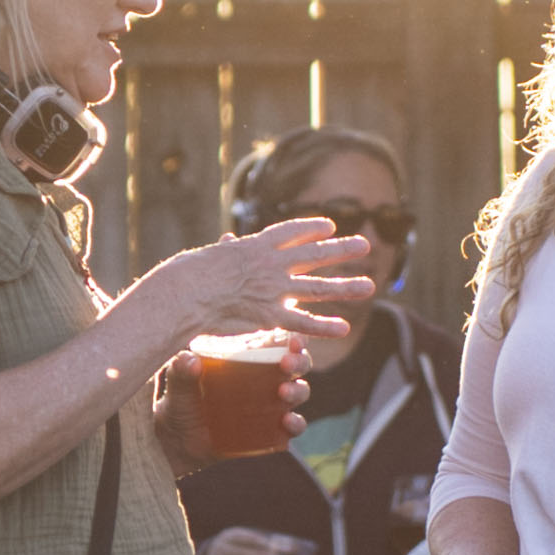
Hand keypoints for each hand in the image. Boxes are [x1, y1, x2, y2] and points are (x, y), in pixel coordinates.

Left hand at [153, 357, 314, 473]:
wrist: (177, 443)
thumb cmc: (180, 403)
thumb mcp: (178, 385)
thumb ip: (180, 371)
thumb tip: (190, 360)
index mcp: (248, 359)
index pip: (277, 343)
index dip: (292, 340)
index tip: (294, 341)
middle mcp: (265, 379)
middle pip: (296, 365)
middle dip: (299, 362)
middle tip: (287, 365)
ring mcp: (270, 406)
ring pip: (299, 392)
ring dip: (298, 391)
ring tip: (284, 393)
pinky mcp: (270, 431)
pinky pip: (291, 427)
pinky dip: (295, 424)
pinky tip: (288, 423)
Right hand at [157, 219, 375, 348]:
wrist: (185, 292)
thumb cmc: (188, 274)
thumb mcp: (212, 255)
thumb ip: (227, 250)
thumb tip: (228, 239)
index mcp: (255, 246)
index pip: (290, 233)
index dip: (311, 229)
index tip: (329, 226)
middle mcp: (271, 264)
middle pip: (314, 254)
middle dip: (341, 250)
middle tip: (364, 246)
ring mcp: (273, 289)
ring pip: (317, 287)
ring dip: (345, 286)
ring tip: (369, 286)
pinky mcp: (269, 316)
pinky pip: (302, 322)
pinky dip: (323, 326)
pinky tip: (344, 328)